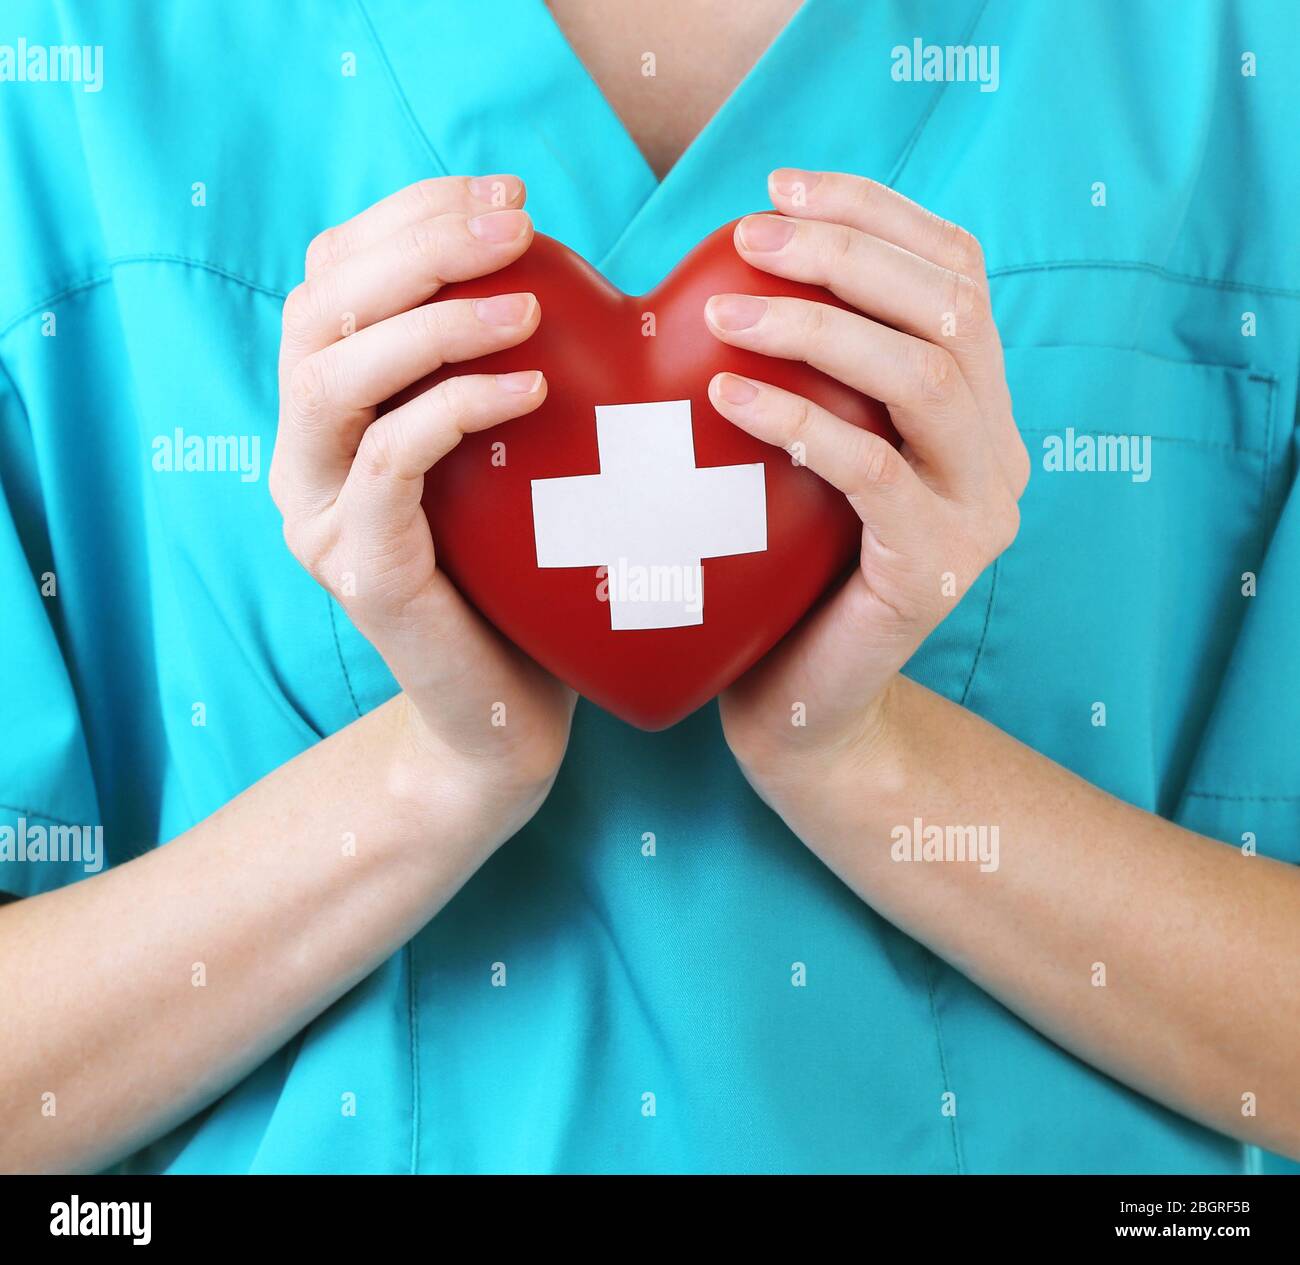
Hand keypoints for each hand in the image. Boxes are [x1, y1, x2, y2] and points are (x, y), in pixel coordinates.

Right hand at [271, 176, 574, 816]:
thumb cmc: (521, 571)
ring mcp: (318, 517)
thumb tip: (541, 255)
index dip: (410, 218)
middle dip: (419, 248)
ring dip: (433, 323)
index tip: (508, 196)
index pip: (334, 278)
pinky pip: (386, 465)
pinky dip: (455, 408)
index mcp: (328, 415)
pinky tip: (532, 386)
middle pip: (318, 311)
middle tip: (519, 228)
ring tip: (529, 303)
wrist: (509, 713)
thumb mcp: (507, 448)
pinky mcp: (359, 572)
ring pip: (333, 380)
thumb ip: (489, 365)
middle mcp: (302, 458)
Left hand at [706, 169, 1028, 779]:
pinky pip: (873, 469)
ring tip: (722, 313)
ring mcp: (980, 513)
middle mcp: (1000, 451)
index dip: (876, 212)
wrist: (800, 709)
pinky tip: (729, 394)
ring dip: (820, 326)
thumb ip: (816, 370)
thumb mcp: (804, 452)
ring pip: (925, 375)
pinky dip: (799, 420)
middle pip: (950, 308)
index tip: (780, 187)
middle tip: (746, 238)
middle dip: (845, 253)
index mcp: (977, 409)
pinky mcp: (934, 569)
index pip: (955, 272)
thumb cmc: (784, 570)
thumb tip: (738, 262)